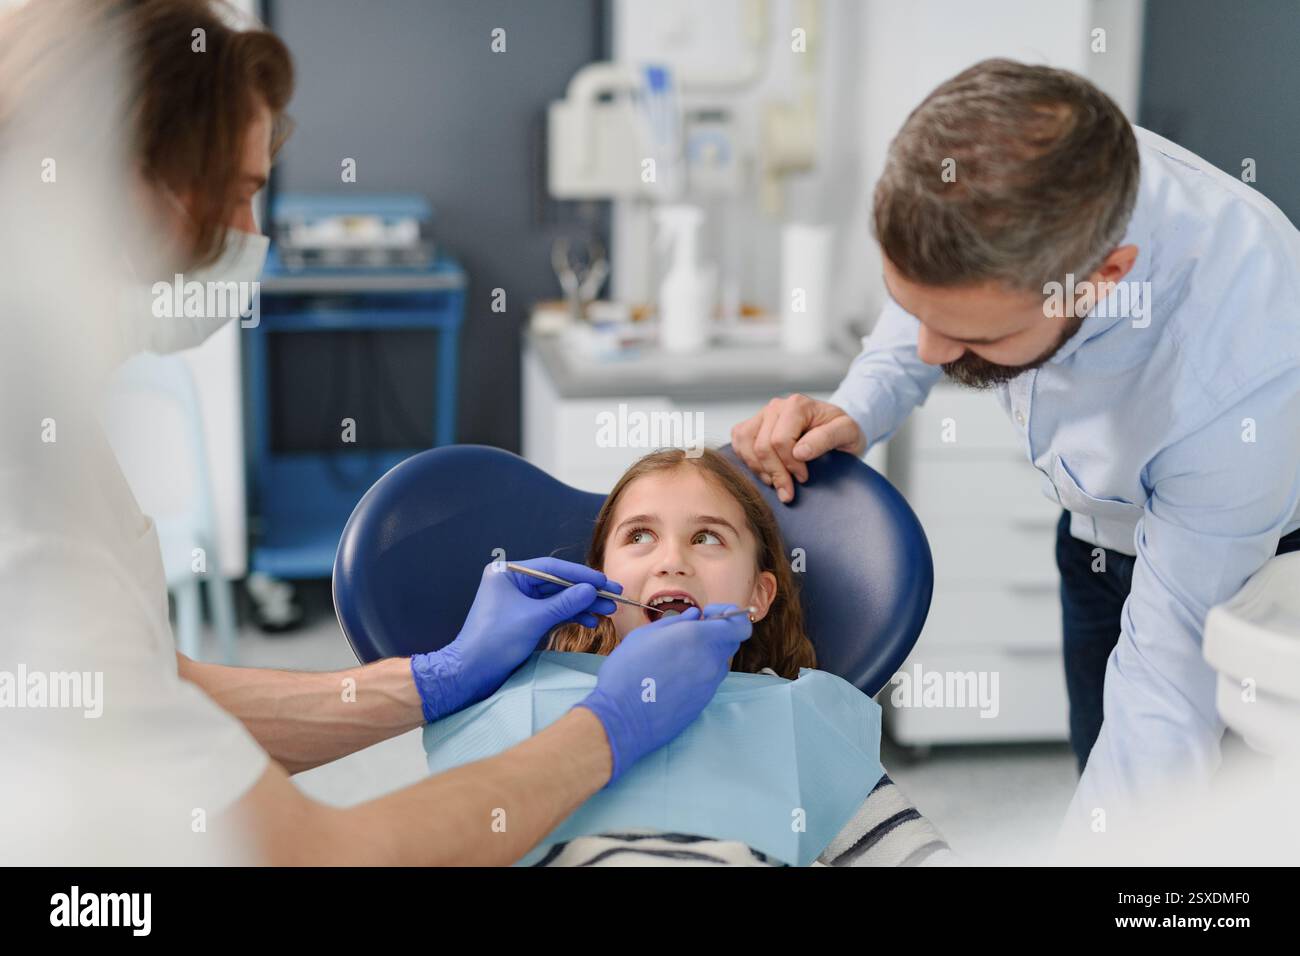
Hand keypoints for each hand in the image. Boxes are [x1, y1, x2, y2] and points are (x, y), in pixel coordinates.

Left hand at [411, 558, 619, 721]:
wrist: (470, 673)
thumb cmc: (494, 642)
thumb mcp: (533, 620)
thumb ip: (564, 603)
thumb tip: (591, 589)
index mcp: (508, 573)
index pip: (552, 568)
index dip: (581, 575)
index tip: (605, 582)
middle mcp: (514, 583)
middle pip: (557, 583)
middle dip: (585, 592)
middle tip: (614, 596)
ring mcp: (520, 602)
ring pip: (558, 599)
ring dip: (582, 605)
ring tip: (607, 611)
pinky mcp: (524, 619)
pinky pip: (552, 613)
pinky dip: (570, 617)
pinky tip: (589, 621)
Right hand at [575, 604, 751, 783]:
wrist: (623, 718)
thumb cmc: (627, 671)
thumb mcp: (645, 635)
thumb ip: (675, 622)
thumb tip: (695, 616)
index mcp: (698, 637)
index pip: (740, 626)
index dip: (730, 616)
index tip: (708, 616)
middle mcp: (710, 661)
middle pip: (729, 642)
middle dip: (715, 634)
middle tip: (688, 635)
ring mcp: (709, 684)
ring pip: (718, 662)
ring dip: (704, 655)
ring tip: (675, 658)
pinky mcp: (703, 702)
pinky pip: (708, 681)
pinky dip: (697, 674)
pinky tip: (672, 678)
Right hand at [731, 394, 864, 503]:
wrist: (836, 429)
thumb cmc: (842, 431)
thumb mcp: (848, 433)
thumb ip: (826, 438)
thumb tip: (799, 452)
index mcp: (797, 405)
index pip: (780, 440)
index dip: (790, 465)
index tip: (803, 478)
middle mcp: (776, 406)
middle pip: (761, 446)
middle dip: (775, 473)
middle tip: (789, 490)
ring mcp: (762, 415)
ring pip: (746, 446)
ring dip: (760, 470)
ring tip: (777, 482)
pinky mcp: (753, 425)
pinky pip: (738, 443)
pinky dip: (747, 461)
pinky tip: (766, 471)